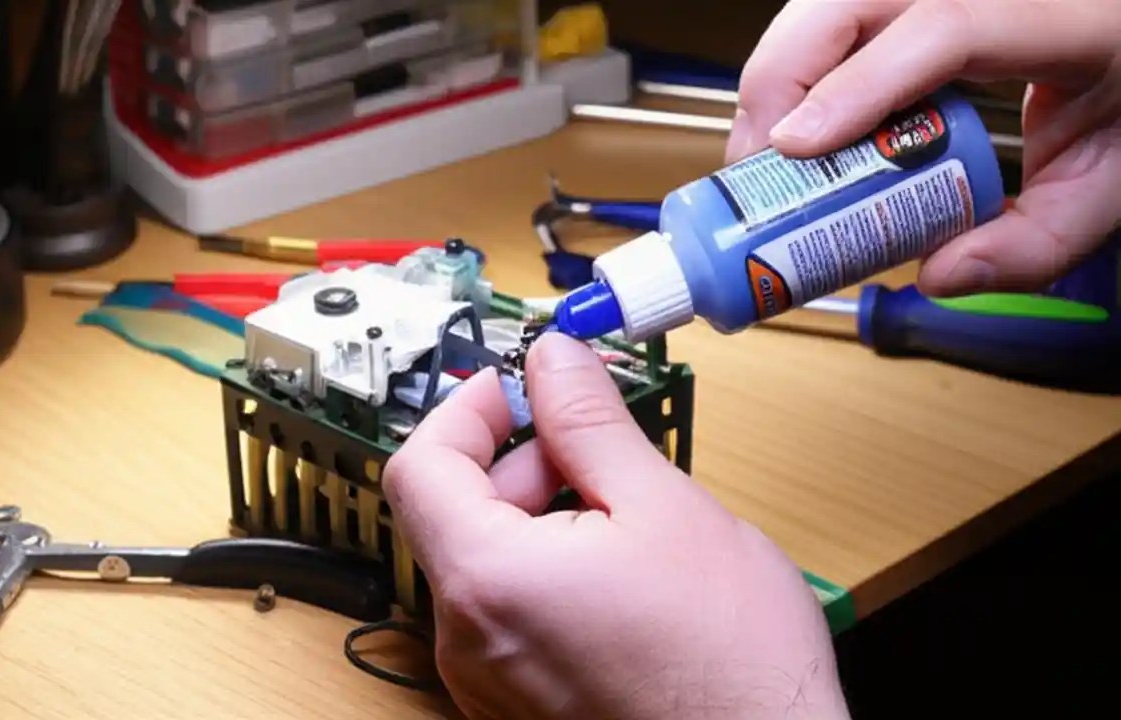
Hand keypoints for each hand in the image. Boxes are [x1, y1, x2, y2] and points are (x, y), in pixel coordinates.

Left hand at [385, 334, 847, 719]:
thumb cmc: (726, 669)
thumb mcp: (663, 508)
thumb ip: (590, 422)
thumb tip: (554, 360)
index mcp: (488, 580)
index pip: (421, 464)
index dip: (469, 408)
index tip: (520, 388)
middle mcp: (469, 638)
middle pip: (456, 511)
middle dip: (524, 462)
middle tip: (602, 452)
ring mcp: (488, 679)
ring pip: (489, 562)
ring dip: (546, 518)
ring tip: (631, 524)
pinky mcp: (516, 703)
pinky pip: (510, 612)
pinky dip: (551, 571)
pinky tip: (624, 577)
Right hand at [726, 0, 1120, 296]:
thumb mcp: (1109, 186)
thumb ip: (1038, 243)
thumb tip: (940, 274)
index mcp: (1061, 12)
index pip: (945, 24)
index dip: (860, 85)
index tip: (798, 148)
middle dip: (783, 81)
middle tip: (758, 166)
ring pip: (823, 4)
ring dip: (777, 77)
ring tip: (767, 157)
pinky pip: (828, 18)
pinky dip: (794, 71)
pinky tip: (792, 127)